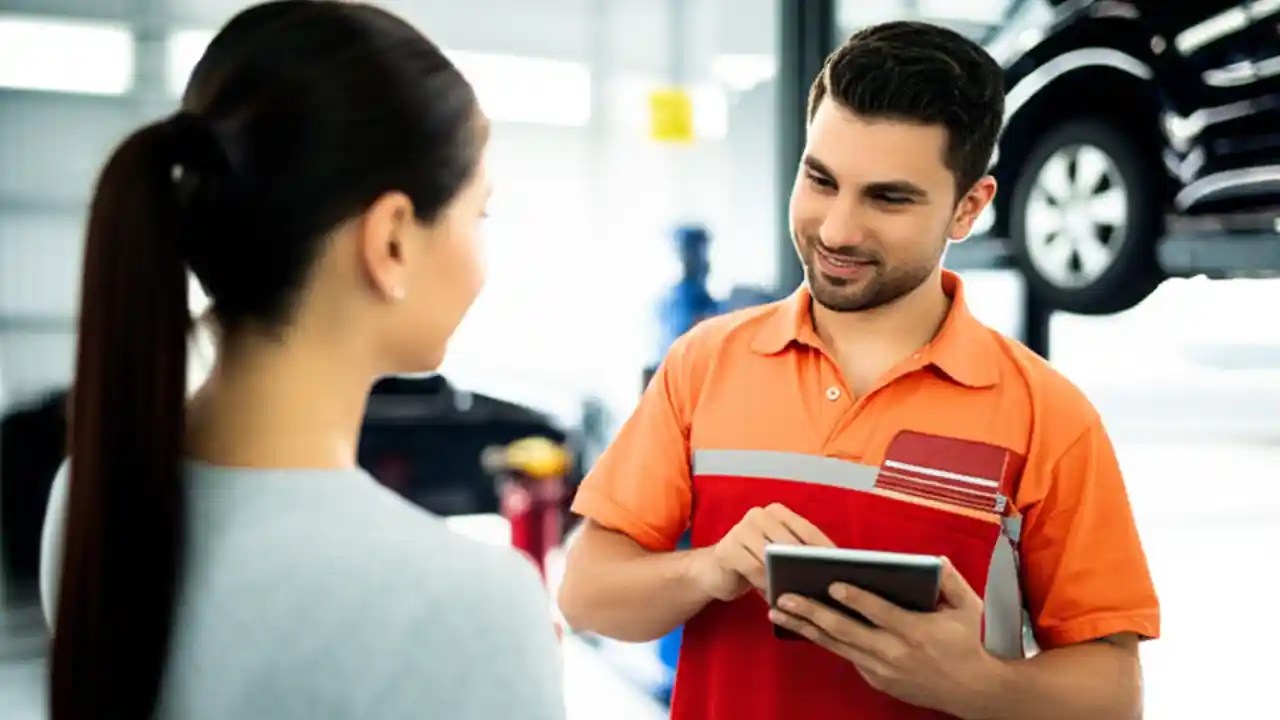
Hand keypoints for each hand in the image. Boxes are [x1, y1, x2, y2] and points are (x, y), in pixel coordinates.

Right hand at [692, 503, 833, 601]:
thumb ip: (799, 555)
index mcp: (777, 512)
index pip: (807, 530)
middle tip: (822, 586)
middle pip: (790, 543)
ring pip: (772, 557)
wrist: (713, 572)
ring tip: (802, 596)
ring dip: (786, 577)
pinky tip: (775, 598)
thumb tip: (833, 569)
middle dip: (806, 566)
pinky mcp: (727, 549)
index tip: (842, 568)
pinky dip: (766, 584)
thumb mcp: (778, 556)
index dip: (825, 550)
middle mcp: (758, 515)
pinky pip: (754, 569)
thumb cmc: (755, 564)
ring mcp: (740, 530)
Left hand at [769, 557, 1003, 717]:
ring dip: (807, 628)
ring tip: (779, 613)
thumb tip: (933, 559)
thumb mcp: (969, 609)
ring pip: (838, 645)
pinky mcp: (879, 680)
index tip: (832, 583)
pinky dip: (826, 642)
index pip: (880, 612)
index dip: (856, 598)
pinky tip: (806, 628)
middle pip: (846, 630)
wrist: (979, 692)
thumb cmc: (974, 644)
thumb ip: (950, 580)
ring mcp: (884, 670)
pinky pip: (848, 657)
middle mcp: (895, 652)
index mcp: (916, 631)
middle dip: (812, 612)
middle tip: (785, 598)